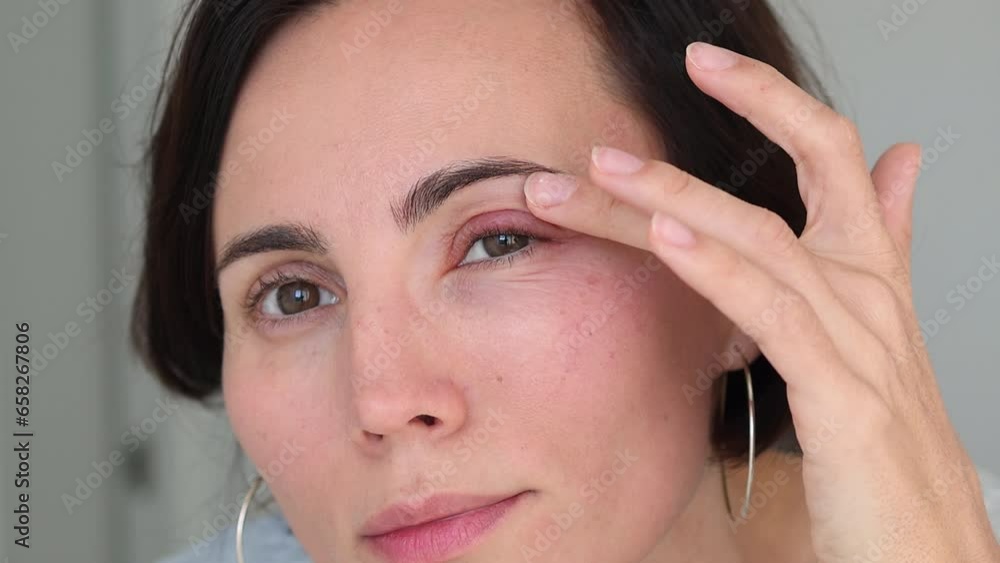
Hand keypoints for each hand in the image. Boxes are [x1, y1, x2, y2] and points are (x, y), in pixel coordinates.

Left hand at [521, 41, 999, 562]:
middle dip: (681, 159)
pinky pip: (772, 313)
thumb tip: (900, 161)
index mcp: (868, 271)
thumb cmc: (886, 444)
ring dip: (669, 201)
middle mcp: (866, 291)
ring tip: (599, 176)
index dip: (770, 97)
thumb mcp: (877, 332)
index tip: (704, 64)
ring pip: (758, 241)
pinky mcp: (843, 395)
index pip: (828, 152)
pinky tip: (667, 238)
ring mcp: (860, 338)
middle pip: (771, 193)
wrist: (931, 545)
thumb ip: (881, 240)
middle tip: (598, 146)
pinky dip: (717, 269)